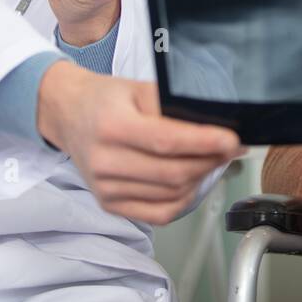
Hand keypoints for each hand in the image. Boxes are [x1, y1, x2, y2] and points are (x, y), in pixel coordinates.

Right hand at [37, 61, 245, 225]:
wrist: (68, 115)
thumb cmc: (106, 99)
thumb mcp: (139, 88)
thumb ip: (174, 105)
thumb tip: (215, 124)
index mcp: (112, 125)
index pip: (166, 140)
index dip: (204, 143)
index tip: (232, 140)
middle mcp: (105, 161)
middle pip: (172, 173)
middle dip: (210, 162)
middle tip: (231, 149)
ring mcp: (105, 188)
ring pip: (171, 195)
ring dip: (201, 179)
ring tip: (214, 160)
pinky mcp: (109, 204)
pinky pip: (158, 213)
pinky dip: (184, 200)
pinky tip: (193, 181)